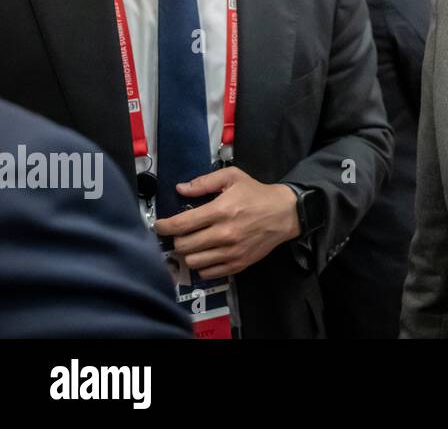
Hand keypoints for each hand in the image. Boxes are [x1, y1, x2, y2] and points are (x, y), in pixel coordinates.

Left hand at [153, 167, 300, 278]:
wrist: (285, 213)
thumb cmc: (257, 194)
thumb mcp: (233, 178)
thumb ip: (205, 182)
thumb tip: (180, 189)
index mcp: (221, 210)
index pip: (181, 225)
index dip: (164, 226)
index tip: (160, 226)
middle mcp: (224, 234)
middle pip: (183, 246)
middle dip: (177, 239)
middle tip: (181, 233)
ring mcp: (231, 252)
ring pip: (193, 262)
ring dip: (188, 253)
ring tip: (194, 244)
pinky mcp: (238, 264)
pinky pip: (208, 273)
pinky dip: (202, 265)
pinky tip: (206, 254)